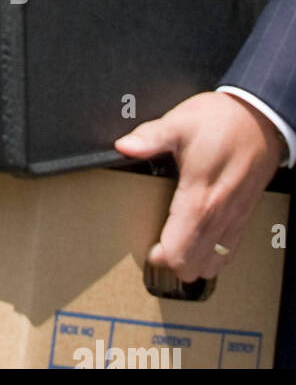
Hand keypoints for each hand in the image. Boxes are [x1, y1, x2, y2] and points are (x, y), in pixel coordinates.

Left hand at [114, 90, 283, 280]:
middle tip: (158, 248)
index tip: (148, 247)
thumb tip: (124, 146)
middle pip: (196, 265)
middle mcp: (220, 215)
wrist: (259, 119)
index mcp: (200, 198)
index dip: (160, 257)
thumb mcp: (179, 123)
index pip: (180, 251)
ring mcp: (235, 218)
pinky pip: (231, 250)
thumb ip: (150, 138)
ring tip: (177, 248)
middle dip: (174, 263)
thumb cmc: (220, 121)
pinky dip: (214, 255)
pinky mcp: (245, 215)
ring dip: (195, 261)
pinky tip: (201, 244)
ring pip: (216, 263)